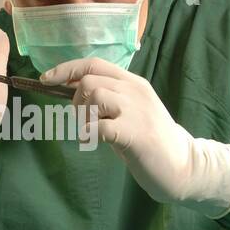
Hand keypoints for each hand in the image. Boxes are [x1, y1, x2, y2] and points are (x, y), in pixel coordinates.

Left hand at [42, 58, 229, 216]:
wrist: (183, 165)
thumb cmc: (152, 140)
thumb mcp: (132, 110)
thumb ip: (109, 98)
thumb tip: (73, 90)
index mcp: (133, 83)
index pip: (94, 64)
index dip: (66, 69)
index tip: (46, 79)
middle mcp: (134, 91)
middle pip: (88, 80)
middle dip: (76, 101)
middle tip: (85, 121)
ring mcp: (136, 110)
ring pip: (93, 97)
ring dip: (84, 116)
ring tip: (95, 132)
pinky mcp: (134, 133)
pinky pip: (98, 126)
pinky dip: (89, 134)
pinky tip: (97, 142)